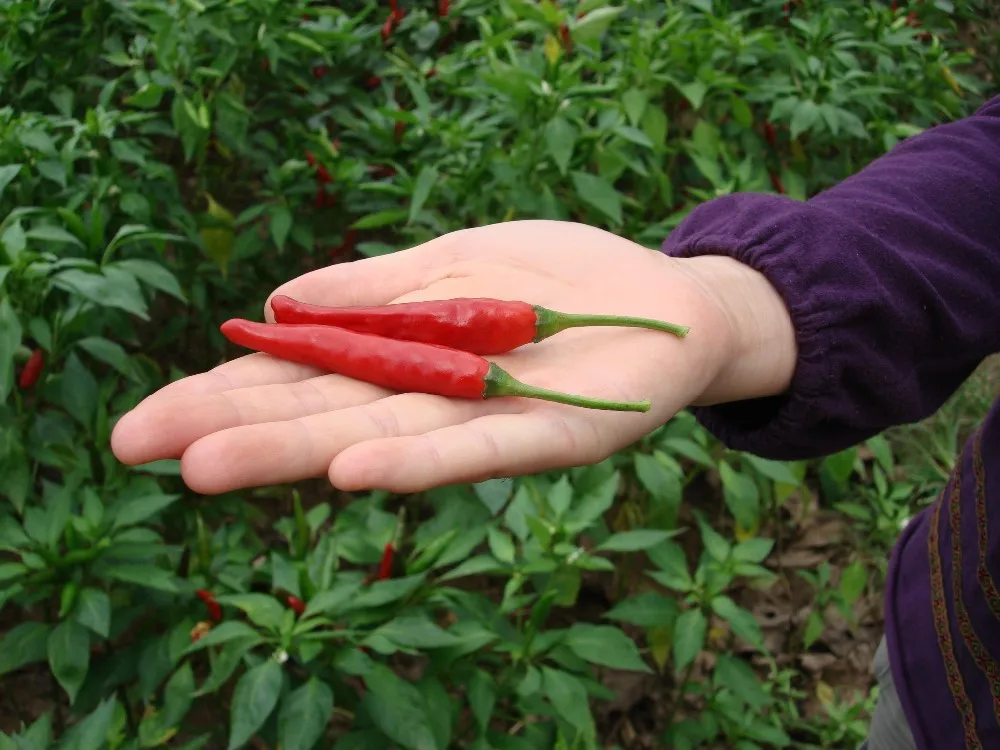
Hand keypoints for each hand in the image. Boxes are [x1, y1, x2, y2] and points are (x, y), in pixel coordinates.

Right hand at [111, 220, 794, 493]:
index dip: (222, 394)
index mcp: (402, 356)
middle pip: (323, 415)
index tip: (143, 420)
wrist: (666, 303)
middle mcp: (432, 400)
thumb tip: (272, 304)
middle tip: (141, 448)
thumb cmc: (557, 281)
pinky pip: (480, 450)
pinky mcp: (554, 435)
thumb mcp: (456, 262)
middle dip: (234, 430)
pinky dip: (419, 463)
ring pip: (382, 440)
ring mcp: (490, 422)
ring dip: (300, 454)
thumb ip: (375, 291)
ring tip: (212, 467)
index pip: (299, 378)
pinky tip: (355, 469)